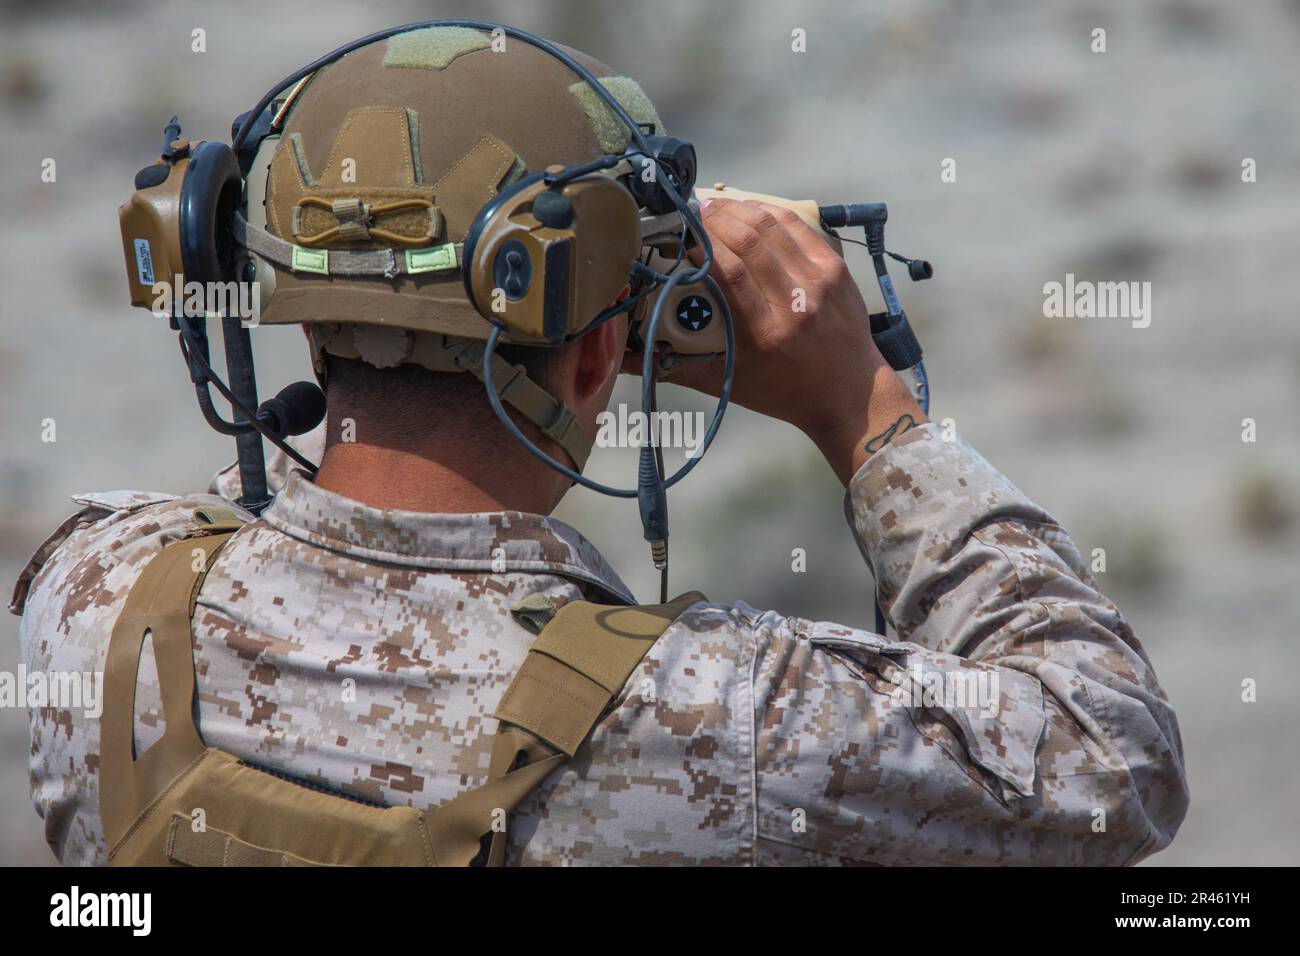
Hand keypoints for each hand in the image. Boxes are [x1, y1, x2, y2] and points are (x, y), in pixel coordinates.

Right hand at [623, 198, 924, 481]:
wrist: (847, 392)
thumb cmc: (782, 391)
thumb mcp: (728, 385)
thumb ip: (674, 368)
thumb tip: (620, 360)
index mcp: (765, 335)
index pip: (729, 271)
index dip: (702, 243)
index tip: (681, 235)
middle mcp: (796, 303)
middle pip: (749, 240)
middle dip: (715, 218)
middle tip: (692, 214)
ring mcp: (820, 282)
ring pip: (772, 225)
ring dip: (739, 208)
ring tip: (714, 207)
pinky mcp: (835, 268)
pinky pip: (797, 226)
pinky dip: (769, 212)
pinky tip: (748, 210)